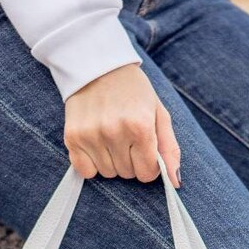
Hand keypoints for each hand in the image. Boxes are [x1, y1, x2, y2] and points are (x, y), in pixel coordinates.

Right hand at [64, 63, 180, 186]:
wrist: (98, 66)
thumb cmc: (133, 92)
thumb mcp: (159, 114)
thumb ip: (170, 149)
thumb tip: (175, 182)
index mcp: (140, 126)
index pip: (147, 173)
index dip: (148, 164)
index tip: (144, 149)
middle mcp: (114, 132)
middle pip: (127, 174)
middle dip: (130, 161)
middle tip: (126, 137)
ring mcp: (91, 135)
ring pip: (108, 173)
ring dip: (112, 161)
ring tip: (111, 137)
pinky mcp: (73, 137)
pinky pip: (86, 171)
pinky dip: (92, 164)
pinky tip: (96, 145)